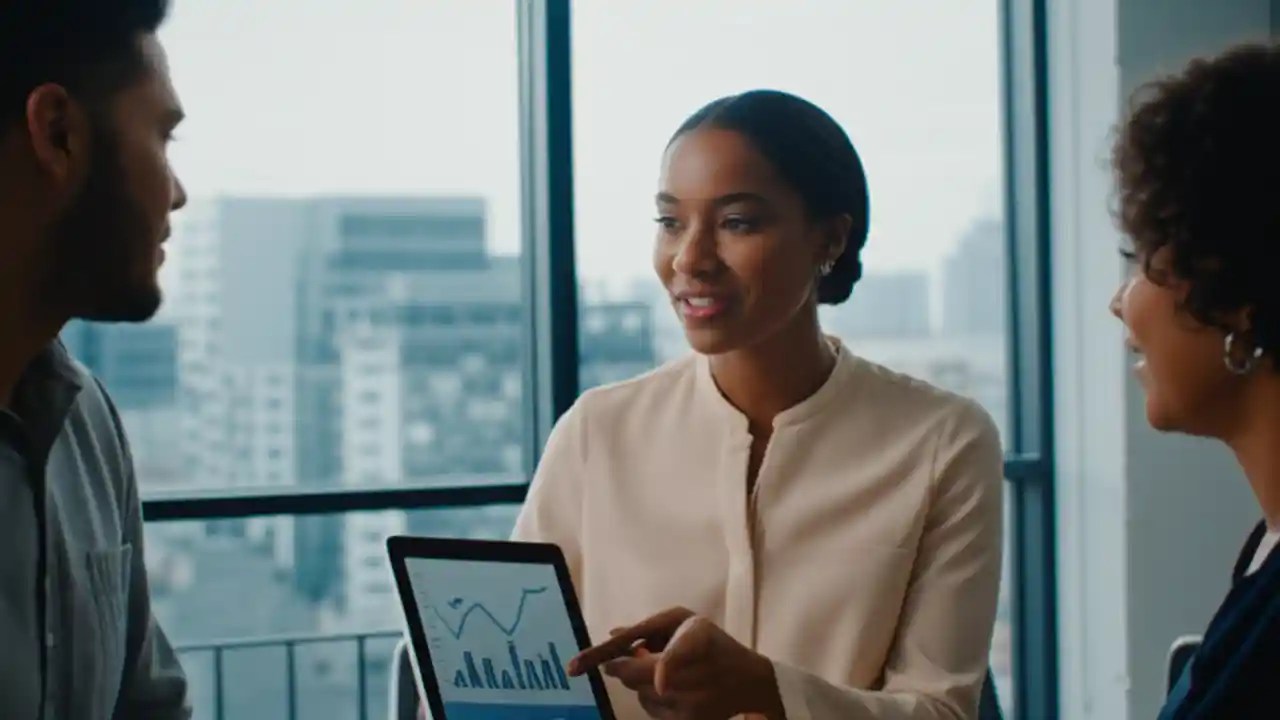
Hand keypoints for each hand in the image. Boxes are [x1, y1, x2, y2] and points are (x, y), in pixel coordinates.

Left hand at [568, 607, 785, 719]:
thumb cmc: (716, 646)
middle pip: (636, 677)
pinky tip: (669, 692)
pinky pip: (652, 712)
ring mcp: (690, 706)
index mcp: (696, 643)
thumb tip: (612, 635)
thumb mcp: (689, 625)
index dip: (625, 662)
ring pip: (640, 694)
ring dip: (639, 684)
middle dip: (623, 666)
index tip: (598, 665)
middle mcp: (693, 677)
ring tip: (660, 674)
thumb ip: (649, 630)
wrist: (751, 684)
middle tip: (626, 659)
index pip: (659, 659)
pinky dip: (652, 701)